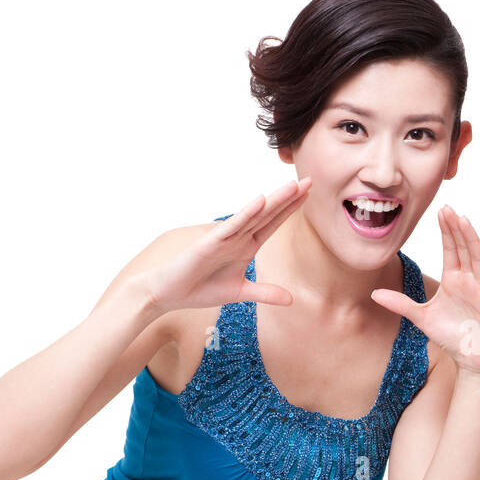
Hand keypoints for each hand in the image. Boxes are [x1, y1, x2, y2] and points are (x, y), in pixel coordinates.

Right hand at [143, 178, 311, 312]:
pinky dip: (246, 214)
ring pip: (254, 215)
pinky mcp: (209, 243)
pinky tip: (261, 201)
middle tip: (310, 180)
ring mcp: (224, 238)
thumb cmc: (201, 288)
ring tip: (293, 185)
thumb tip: (291, 299)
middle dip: (289, 198)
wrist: (169, 293)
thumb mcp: (240, 293)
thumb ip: (265, 293)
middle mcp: (238, 237)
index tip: (308, 194)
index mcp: (246, 246)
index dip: (291, 209)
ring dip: (274, 201)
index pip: (273, 224)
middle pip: (268, 214)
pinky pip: (231, 226)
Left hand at [370, 205, 479, 379]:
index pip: (450, 249)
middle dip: (456, 228)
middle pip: (463, 247)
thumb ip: (400, 303)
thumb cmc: (454, 337)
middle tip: (448, 207)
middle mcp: (470, 279)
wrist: (474, 360)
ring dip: (471, 239)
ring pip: (476, 257)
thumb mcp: (422, 318)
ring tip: (463, 219)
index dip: (446, 230)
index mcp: (454, 279)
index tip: (440, 211)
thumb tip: (374, 294)